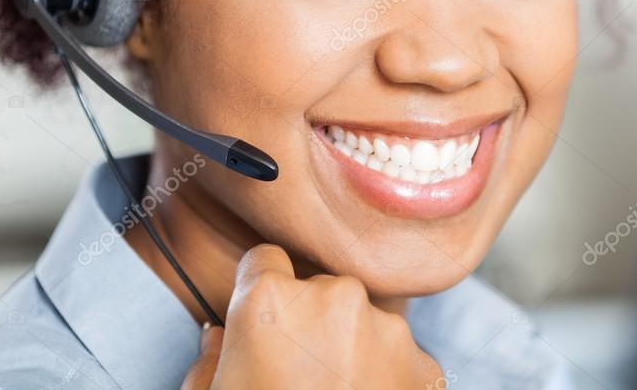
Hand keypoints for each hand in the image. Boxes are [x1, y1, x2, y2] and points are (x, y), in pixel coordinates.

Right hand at [181, 243, 443, 389]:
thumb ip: (212, 361)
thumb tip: (219, 337)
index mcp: (271, 302)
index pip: (264, 260)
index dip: (259, 289)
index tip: (262, 318)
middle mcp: (334, 298)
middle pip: (318, 289)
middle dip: (310, 321)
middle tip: (298, 374)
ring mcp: (386, 329)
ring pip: (363, 320)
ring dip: (352, 346)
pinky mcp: (424, 364)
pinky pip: (398, 355)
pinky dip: (386, 377)